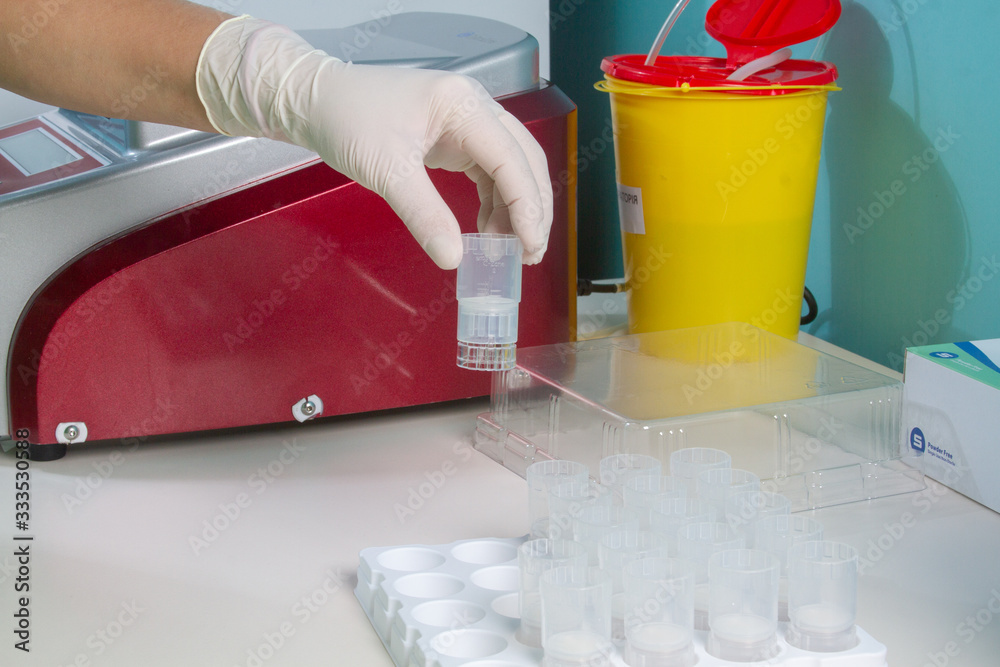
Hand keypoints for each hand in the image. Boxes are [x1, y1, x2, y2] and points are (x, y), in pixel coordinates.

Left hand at [196, 16, 552, 268]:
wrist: (317, 100)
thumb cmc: (347, 120)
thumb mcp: (386, 170)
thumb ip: (424, 214)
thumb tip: (454, 259)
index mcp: (463, 105)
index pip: (512, 159)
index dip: (527, 206)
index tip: (531, 246)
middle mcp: (474, 108)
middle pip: (523, 161)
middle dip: (532, 209)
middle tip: (529, 254)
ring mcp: (466, 122)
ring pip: (510, 168)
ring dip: (515, 208)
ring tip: (506, 249)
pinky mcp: (455, 137)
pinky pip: (489, 171)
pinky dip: (494, 201)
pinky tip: (487, 229)